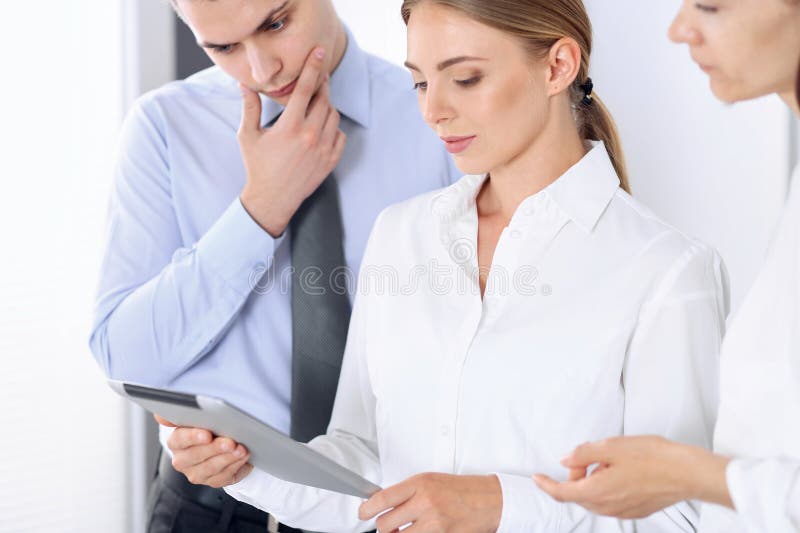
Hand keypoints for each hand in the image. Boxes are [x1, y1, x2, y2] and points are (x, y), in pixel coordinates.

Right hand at [153, 414, 252, 487]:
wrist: (220, 441)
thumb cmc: (207, 425)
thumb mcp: (195, 417)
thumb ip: (178, 414)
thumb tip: (160, 415)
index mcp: (176, 441)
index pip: (180, 439)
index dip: (193, 437)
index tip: (207, 434)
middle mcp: (183, 460)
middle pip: (196, 456)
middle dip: (215, 448)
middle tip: (230, 442)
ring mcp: (197, 473)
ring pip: (211, 468)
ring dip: (228, 458)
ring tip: (241, 449)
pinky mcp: (213, 481)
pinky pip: (224, 476)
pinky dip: (236, 465)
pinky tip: (243, 456)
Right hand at [238, 46, 346, 236]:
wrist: (272, 199)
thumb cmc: (258, 167)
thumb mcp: (248, 136)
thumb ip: (249, 108)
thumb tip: (243, 85)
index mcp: (290, 127)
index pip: (305, 89)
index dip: (312, 68)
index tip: (319, 53)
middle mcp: (310, 137)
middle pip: (323, 99)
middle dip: (320, 86)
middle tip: (315, 81)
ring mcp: (323, 150)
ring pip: (333, 116)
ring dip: (326, 107)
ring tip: (313, 107)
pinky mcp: (330, 161)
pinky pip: (340, 135)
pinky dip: (334, 128)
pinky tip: (321, 128)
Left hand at [358, 473, 501, 532]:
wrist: (490, 500)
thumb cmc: (460, 489)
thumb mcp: (431, 481)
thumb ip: (407, 492)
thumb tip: (382, 503)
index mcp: (420, 484)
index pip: (382, 498)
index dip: (366, 509)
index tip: (362, 513)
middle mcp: (426, 503)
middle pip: (386, 525)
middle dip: (383, 529)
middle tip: (388, 527)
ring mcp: (435, 523)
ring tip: (404, 531)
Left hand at [532, 436, 732, 518]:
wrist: (687, 473)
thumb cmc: (653, 457)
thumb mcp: (611, 446)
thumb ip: (583, 454)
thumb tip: (566, 460)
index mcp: (597, 491)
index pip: (562, 493)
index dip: (546, 485)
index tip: (537, 477)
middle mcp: (607, 506)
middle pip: (578, 495)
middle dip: (575, 477)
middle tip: (589, 457)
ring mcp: (622, 511)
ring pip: (594, 499)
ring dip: (591, 482)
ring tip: (610, 462)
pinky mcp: (634, 511)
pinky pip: (609, 502)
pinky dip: (606, 488)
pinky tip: (621, 472)